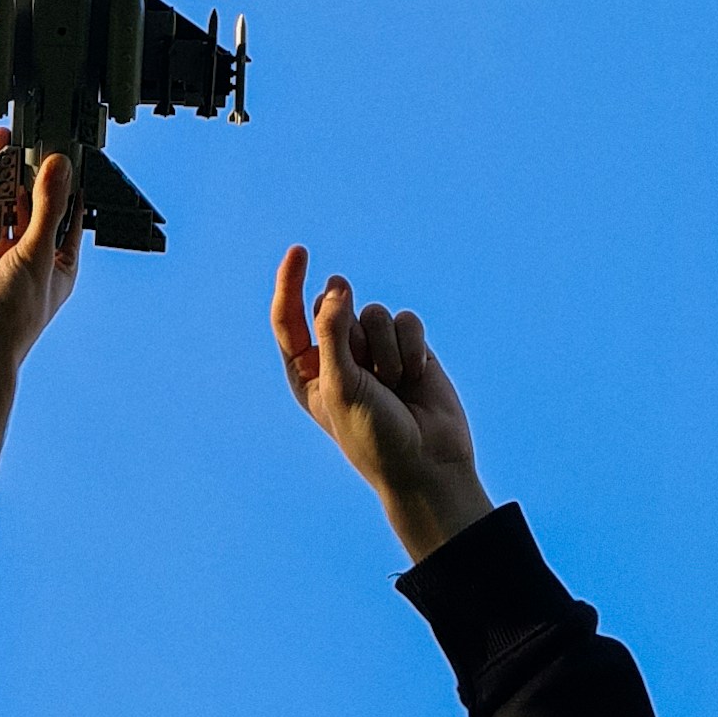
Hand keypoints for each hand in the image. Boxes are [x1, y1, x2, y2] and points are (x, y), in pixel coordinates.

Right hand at [0, 130, 80, 482]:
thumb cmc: (12, 319)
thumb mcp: (37, 255)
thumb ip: (46, 206)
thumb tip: (60, 164)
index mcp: (57, 263)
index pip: (67, 212)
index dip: (67, 180)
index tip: (68, 144)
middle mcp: (26, 256)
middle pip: (29, 201)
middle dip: (29, 169)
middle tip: (30, 130)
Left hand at [271, 244, 493, 561]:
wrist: (428, 465)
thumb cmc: (374, 435)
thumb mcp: (341, 385)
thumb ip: (332, 331)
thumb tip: (336, 282)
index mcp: (308, 370)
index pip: (289, 317)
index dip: (291, 282)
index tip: (299, 251)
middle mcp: (338, 355)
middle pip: (338, 309)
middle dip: (354, 336)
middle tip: (366, 377)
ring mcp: (374, 351)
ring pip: (375, 313)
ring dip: (386, 351)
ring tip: (395, 386)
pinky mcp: (408, 348)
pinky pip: (407, 321)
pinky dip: (411, 349)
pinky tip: (416, 378)